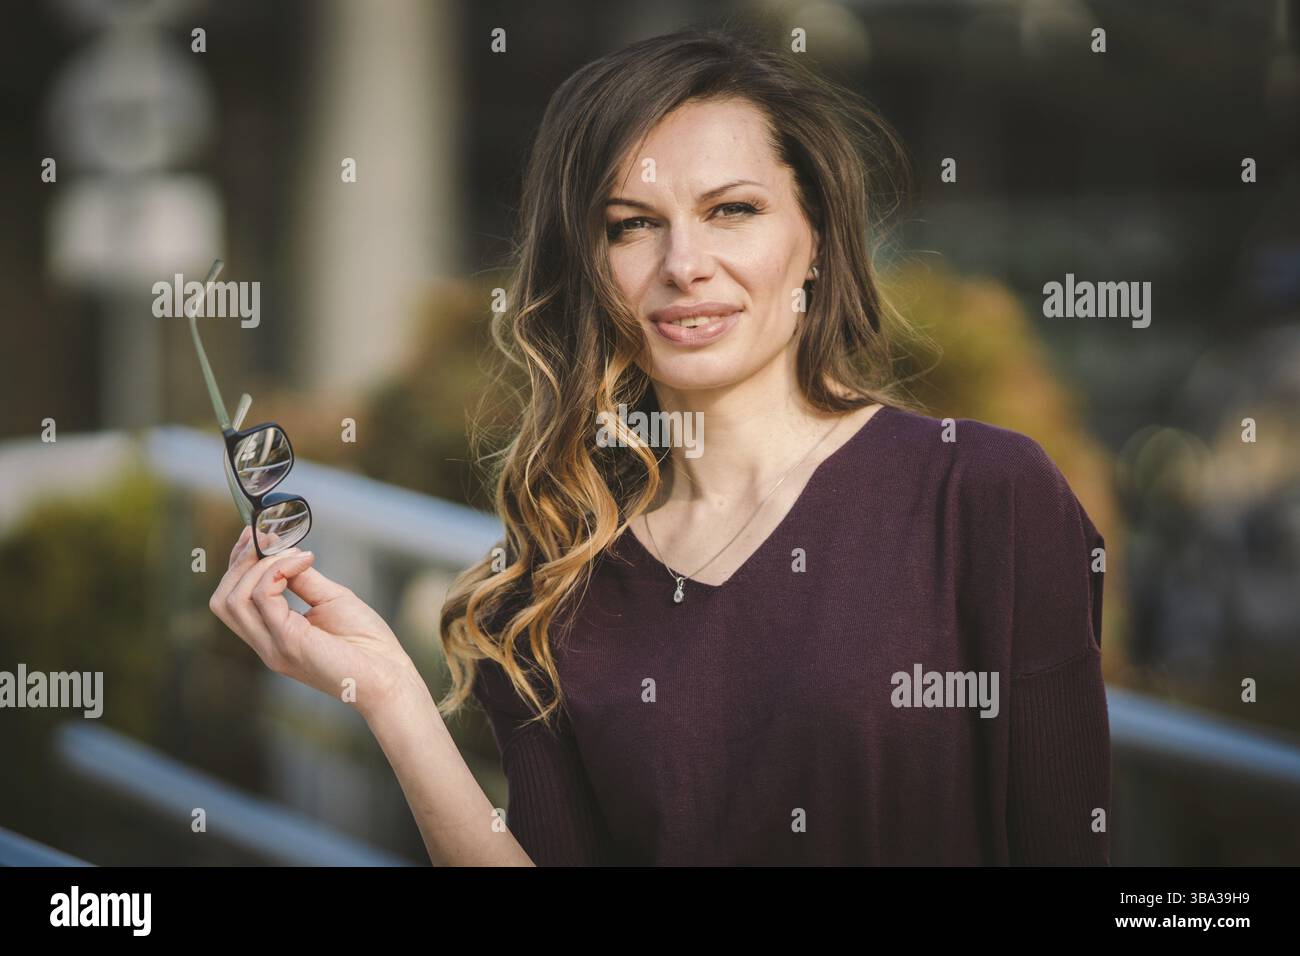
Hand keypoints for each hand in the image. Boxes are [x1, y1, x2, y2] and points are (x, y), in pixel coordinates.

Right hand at [209, 526, 423, 720]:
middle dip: (239, 562)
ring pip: (233, 600)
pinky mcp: (287, 642)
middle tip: (267, 537)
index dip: (239, 564)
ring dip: (259, 565)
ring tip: (292, 551)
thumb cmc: (367, 644)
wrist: (389, 676)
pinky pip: (262, 598)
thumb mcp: (330, 599)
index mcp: (272, 636)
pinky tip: (305, 560)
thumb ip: (303, 579)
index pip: (232, 600)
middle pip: (223, 600)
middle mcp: (266, 644)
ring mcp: (273, 646)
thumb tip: (286, 553)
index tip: (257, 535)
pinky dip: (278, 571)